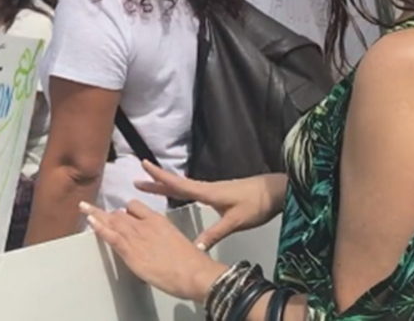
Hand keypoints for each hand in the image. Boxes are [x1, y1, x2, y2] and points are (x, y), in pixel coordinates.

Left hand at [82, 200, 226, 301]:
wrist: (192, 271)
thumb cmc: (190, 261)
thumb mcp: (175, 241)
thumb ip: (163, 238)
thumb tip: (159, 244)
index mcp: (158, 220)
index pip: (135, 207)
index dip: (127, 211)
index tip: (122, 213)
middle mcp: (144, 224)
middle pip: (121, 213)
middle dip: (110, 215)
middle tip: (97, 213)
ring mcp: (136, 236)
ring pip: (112, 221)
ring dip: (97, 215)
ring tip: (84, 208)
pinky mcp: (130, 250)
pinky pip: (110, 235)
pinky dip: (98, 227)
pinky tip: (89, 220)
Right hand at [132, 162, 283, 249]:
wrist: (275, 192)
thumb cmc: (257, 203)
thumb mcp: (235, 221)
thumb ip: (215, 233)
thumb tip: (195, 247)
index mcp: (207, 192)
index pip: (178, 184)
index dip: (160, 176)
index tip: (144, 165)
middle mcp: (207, 188)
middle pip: (177, 184)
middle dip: (157, 181)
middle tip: (137, 179)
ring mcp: (213, 190)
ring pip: (183, 186)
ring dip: (166, 185)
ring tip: (151, 186)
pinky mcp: (219, 195)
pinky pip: (192, 191)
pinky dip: (179, 190)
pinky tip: (178, 194)